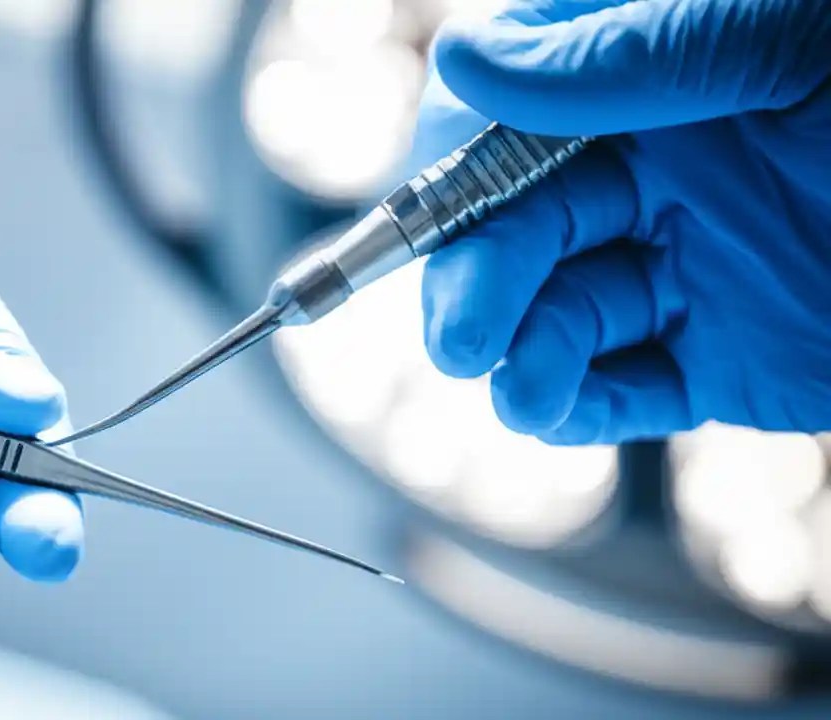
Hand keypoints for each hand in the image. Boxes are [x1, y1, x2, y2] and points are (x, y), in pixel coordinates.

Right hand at [412, 0, 830, 443]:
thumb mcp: (797, 35)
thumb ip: (637, 50)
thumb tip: (473, 58)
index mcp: (665, 72)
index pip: (512, 108)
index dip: (453, 157)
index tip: (428, 207)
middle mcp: (665, 166)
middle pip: (519, 224)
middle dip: (473, 279)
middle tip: (459, 336)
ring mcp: (697, 265)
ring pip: (562, 313)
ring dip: (517, 353)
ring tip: (513, 388)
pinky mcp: (732, 355)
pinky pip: (629, 386)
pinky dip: (578, 406)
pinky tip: (553, 411)